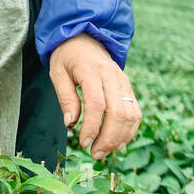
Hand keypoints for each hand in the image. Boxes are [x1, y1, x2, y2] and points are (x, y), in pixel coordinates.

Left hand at [49, 32, 141, 160]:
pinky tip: (117, 142)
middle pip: (118, 113)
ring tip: (104, 151)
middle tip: (95, 154)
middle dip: (108, 138)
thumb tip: (70, 123)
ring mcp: (124, 82)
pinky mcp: (129, 88)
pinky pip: (135, 112)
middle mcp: (112, 76)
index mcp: (91, 71)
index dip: (92, 127)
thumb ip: (65, 97)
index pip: (97, 104)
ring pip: (131, 115)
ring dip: (120, 138)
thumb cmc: (68, 57)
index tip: (83, 143)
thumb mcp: (57, 72)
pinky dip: (129, 131)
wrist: (85, 38)